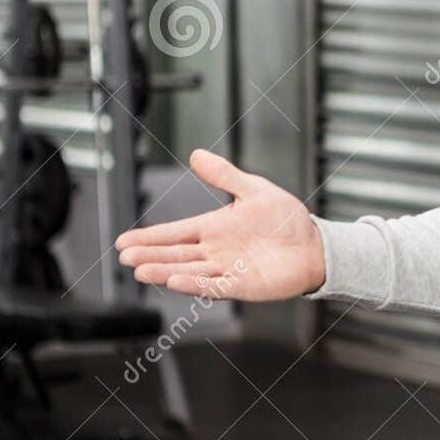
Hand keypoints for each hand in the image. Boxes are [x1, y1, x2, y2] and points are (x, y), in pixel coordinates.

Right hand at [115, 149, 325, 301]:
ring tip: (142, 271)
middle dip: (150, 255)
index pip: (175, 233)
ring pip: (190, 271)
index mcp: (214, 228)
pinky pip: (216, 285)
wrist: (315, 245)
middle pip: (175, 254)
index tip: (124, 242)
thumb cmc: (287, 220)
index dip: (150, 237)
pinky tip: (176, 281)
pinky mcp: (243, 285)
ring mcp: (227, 269)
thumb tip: (196, 154)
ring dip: (166, 271)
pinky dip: (196, 284)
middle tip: (125, 257)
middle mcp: (215, 251)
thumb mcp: (254, 190)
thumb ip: (225, 176)